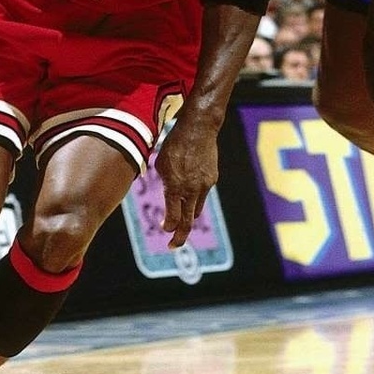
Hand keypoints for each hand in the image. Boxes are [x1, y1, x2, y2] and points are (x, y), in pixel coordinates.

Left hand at [153, 114, 219, 249]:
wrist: (199, 128)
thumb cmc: (174, 143)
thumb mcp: (161, 164)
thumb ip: (164, 183)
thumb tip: (167, 195)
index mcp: (176, 187)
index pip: (174, 218)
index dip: (169, 229)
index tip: (165, 232)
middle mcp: (192, 190)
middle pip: (188, 222)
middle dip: (180, 236)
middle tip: (173, 245)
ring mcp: (205, 185)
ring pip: (197, 208)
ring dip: (188, 216)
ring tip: (181, 220)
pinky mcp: (212, 178)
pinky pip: (203, 193)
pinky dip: (195, 196)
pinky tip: (189, 188)